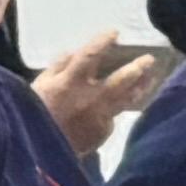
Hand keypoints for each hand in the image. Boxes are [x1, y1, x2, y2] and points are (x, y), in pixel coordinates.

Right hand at [33, 32, 170, 158]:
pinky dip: (116, 109)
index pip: (90, 55)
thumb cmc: (35, 114)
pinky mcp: (104, 131)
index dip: (103, 42)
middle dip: (137, 68)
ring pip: (127, 99)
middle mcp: (90, 98)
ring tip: (150, 78)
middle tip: (149, 59)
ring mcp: (101, 116)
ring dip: (140, 87)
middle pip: (121, 79)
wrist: (39, 152)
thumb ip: (57, 68)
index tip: (114, 32)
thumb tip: (71, 53)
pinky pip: (113, 116)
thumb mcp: (38, 86)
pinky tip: (119, 104)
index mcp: (70, 82)